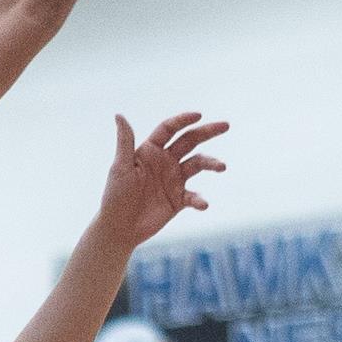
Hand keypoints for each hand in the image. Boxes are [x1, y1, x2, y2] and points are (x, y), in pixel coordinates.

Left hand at [98, 111, 226, 250]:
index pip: (169, 129)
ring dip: (210, 163)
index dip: (183, 120)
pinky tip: (202, 204)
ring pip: (197, 164)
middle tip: (225, 125)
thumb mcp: (120, 167)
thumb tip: (119, 115)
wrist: (120, 227)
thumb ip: (125, 141)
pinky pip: (194, 196)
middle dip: (207, 132)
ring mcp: (174, 179)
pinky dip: (200, 199)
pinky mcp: (179, 199)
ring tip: (221, 166)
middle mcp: (165, 161)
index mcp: (150, 150)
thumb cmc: (115, 195)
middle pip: (189, 141)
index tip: (199, 115)